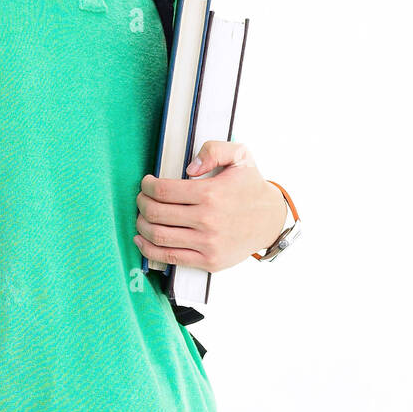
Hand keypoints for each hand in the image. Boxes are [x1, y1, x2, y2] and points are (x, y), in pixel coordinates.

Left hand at [134, 140, 286, 273]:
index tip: (146, 183)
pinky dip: (149, 249)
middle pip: (156, 213)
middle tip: (141, 198)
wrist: (271, 220)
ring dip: (141, 225)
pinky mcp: (209, 261)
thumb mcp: (240, 156)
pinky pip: (170, 257)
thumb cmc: (251, 187)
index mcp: (211, 193)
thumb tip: (189, 167)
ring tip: (142, 217)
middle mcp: (208, 220)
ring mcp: (208, 243)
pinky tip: (141, 240)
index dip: (147, 186)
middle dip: (142, 203)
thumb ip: (214, 150)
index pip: (163, 191)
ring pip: (158, 236)